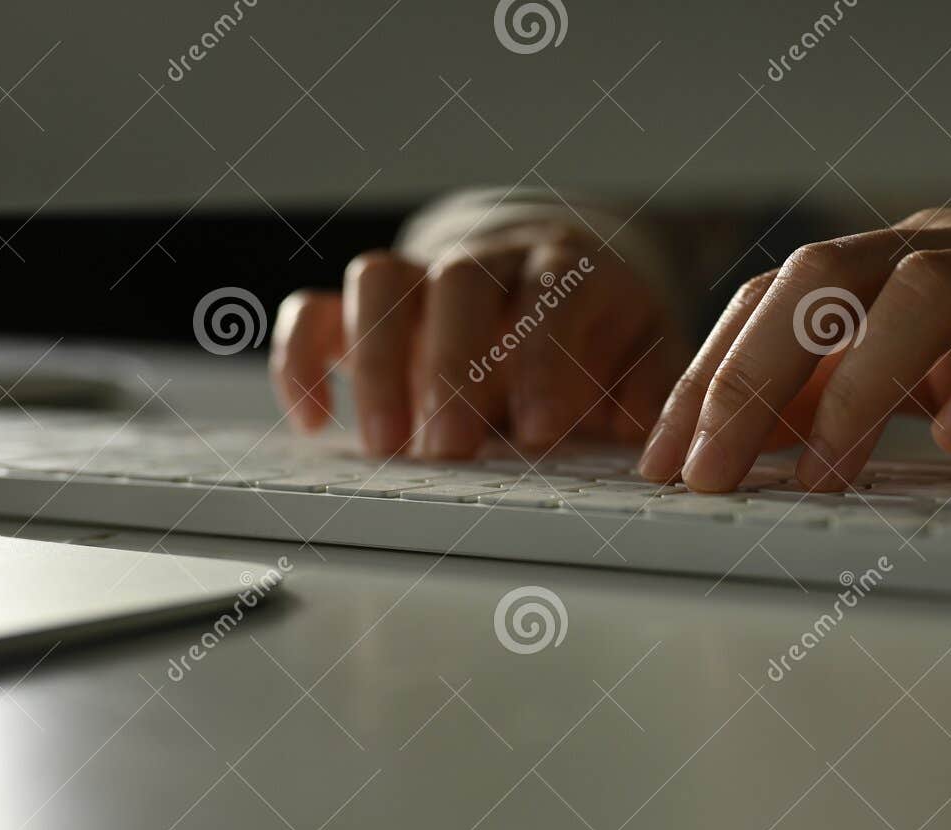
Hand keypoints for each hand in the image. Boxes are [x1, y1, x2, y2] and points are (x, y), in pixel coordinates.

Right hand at [270, 221, 685, 458]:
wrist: (552, 271)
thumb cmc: (601, 331)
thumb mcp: (645, 352)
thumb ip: (647, 389)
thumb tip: (641, 434)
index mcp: (568, 266)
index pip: (554, 294)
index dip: (545, 358)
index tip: (542, 430)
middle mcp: (491, 258)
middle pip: (461, 281)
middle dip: (454, 367)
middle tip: (454, 449)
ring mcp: (421, 274)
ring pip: (381, 280)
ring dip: (379, 363)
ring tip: (389, 445)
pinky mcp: (366, 304)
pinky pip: (315, 309)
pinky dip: (303, 360)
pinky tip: (316, 422)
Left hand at [637, 209, 950, 491]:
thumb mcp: (914, 371)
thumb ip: (830, 394)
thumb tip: (729, 453)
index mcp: (884, 261)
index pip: (771, 298)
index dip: (709, 372)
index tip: (666, 459)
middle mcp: (941, 245)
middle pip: (824, 279)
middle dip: (753, 377)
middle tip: (712, 472)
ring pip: (926, 292)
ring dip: (858, 389)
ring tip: (821, 477)